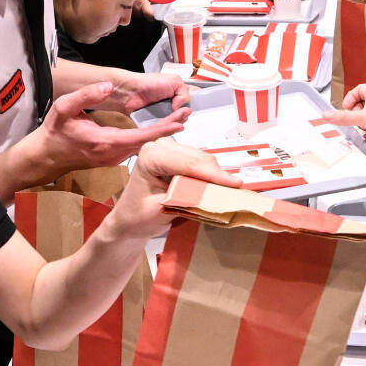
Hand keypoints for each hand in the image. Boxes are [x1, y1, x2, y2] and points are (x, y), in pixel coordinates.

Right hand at [35, 80, 187, 173]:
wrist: (47, 156)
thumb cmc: (55, 132)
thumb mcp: (63, 108)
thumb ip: (85, 95)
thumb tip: (108, 87)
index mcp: (105, 142)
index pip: (140, 138)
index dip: (161, 130)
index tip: (178, 122)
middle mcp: (113, 154)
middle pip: (147, 143)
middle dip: (167, 130)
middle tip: (185, 116)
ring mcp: (114, 159)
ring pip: (143, 147)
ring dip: (160, 134)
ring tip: (178, 119)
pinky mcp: (113, 159)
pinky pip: (136, 149)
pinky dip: (150, 138)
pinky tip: (160, 128)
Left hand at [101, 139, 239, 240]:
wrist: (129, 220)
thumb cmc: (139, 217)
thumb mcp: (163, 209)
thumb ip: (187, 198)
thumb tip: (216, 195)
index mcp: (151, 155)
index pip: (189, 163)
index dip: (214, 175)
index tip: (236, 185)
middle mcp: (161, 145)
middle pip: (199, 158)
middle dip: (218, 176)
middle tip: (236, 194)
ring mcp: (170, 149)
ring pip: (204, 160)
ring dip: (216, 176)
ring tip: (227, 193)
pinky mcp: (179, 156)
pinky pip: (201, 164)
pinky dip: (211, 176)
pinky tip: (217, 188)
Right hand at [334, 84, 365, 156]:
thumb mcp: (361, 118)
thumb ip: (343, 117)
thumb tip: (328, 114)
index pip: (359, 90)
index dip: (351, 97)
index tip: (346, 107)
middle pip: (359, 107)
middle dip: (355, 116)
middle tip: (356, 119)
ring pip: (363, 121)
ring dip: (362, 127)